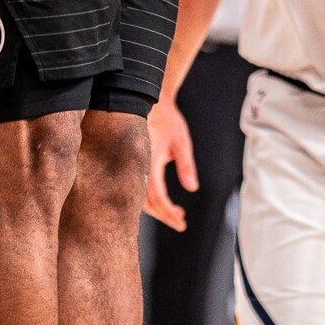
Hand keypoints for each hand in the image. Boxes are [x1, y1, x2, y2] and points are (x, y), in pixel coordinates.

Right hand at [144, 97, 196, 230]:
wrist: (145, 101)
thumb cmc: (166, 119)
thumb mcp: (181, 142)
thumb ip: (186, 166)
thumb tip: (192, 188)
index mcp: (149, 162)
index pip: (158, 197)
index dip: (169, 213)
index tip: (181, 223)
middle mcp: (137, 166)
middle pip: (146, 202)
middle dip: (163, 215)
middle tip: (179, 222)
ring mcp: (132, 165)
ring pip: (139, 197)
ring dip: (156, 208)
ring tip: (175, 212)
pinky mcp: (132, 163)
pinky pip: (136, 187)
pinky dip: (148, 198)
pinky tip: (161, 199)